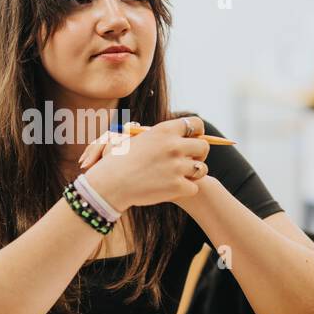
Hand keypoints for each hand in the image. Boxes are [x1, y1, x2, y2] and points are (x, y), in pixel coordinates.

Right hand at [79, 117, 209, 211]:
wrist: (109, 184)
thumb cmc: (118, 162)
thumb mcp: (137, 139)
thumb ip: (159, 137)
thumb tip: (177, 137)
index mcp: (164, 131)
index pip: (195, 124)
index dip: (198, 132)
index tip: (194, 140)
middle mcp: (173, 146)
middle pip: (203, 147)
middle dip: (199, 155)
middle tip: (190, 161)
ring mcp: (176, 167)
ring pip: (201, 169)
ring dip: (194, 174)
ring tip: (180, 176)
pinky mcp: (177, 186)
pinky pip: (194, 187)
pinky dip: (185, 190)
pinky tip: (171, 189)